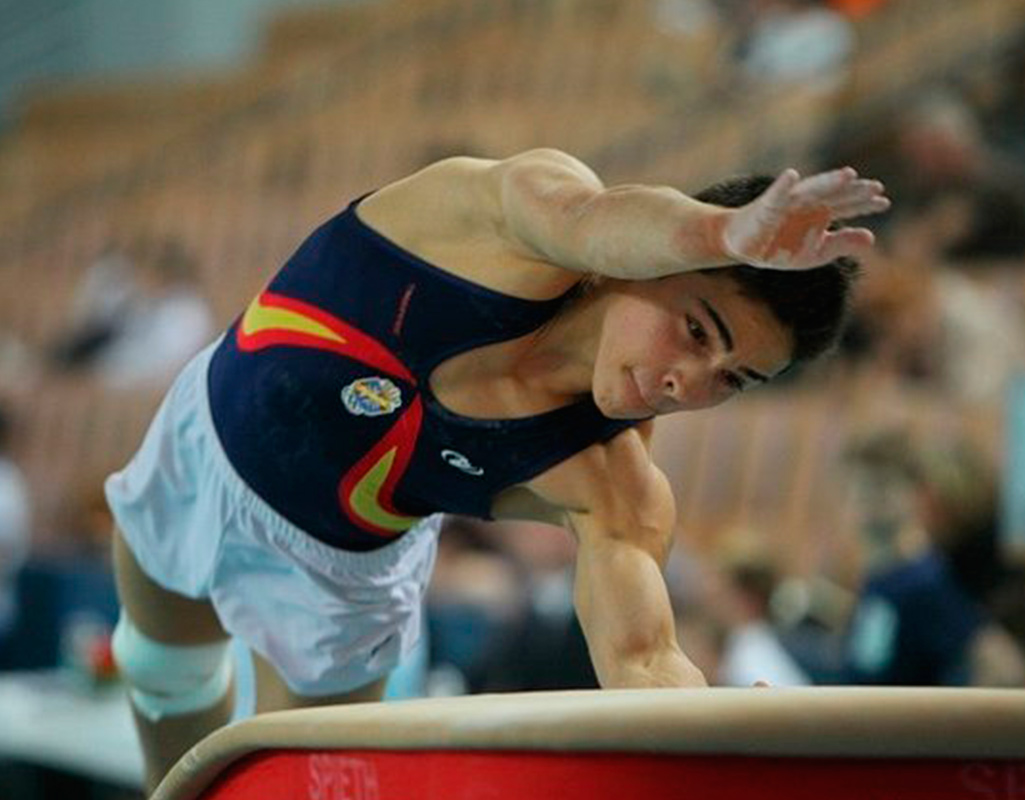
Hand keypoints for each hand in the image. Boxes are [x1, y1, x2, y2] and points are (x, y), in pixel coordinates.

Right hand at [721, 167, 890, 269]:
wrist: (742, 245)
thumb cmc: (779, 247)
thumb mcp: (815, 252)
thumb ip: (841, 244)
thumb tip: (871, 237)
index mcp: (820, 212)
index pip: (847, 205)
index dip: (865, 204)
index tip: (884, 202)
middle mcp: (807, 203)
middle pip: (835, 194)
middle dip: (854, 190)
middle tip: (875, 187)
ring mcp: (787, 203)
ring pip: (811, 190)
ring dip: (828, 181)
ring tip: (848, 174)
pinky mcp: (766, 207)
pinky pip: (774, 194)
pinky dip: (782, 186)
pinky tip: (791, 175)